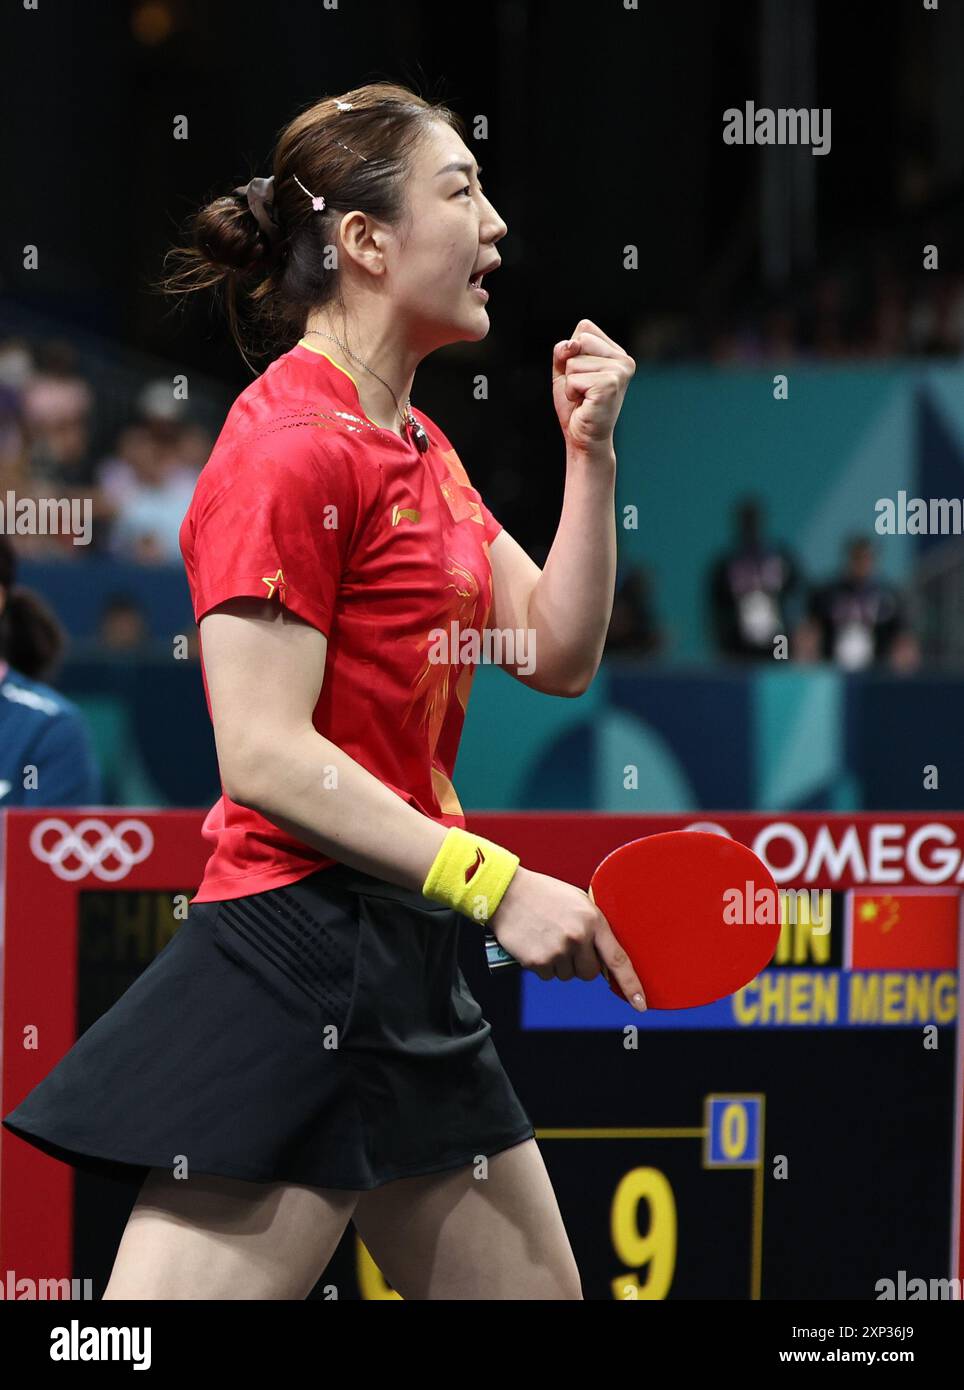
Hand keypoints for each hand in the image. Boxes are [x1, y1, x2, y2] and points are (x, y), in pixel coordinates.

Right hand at [491, 867, 646, 1008]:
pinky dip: (542, 965)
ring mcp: (557, 950)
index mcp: (593, 920)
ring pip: (567, 976)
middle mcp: (578, 937)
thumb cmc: (543, 894)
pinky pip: (547, 976)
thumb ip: (593, 926)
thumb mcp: (577, 901)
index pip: (618, 959)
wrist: (507, 892)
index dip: (631, 985)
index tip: (641, 1003)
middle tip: (566, 944)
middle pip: (590, 973)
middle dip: (581, 965)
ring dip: (559, 964)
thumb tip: (603, 957)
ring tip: (547, 937)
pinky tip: (535, 943)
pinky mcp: (537, 961)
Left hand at [552, 319, 635, 455]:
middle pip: (579, 341)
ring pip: (574, 362)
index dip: (572, 352)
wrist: (583, 437)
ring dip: (570, 383)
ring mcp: (620, 372)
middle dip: (570, 367)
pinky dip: (571, 393)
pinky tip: (584, 403)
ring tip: (584, 397)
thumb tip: (572, 344)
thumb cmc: (576, 405)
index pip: (584, 328)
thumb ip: (564, 350)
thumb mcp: (564, 370)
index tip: (582, 375)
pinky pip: (574, 379)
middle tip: (582, 389)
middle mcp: (624, 359)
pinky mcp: (610, 384)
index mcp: (617, 352)